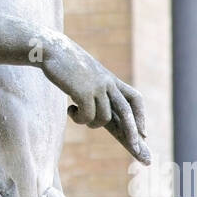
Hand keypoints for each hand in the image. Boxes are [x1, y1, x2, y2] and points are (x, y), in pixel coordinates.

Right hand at [43, 39, 149, 164]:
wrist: (52, 49)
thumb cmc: (66, 64)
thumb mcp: (87, 75)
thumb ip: (97, 89)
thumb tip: (101, 112)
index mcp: (111, 79)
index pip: (134, 98)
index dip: (140, 116)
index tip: (144, 134)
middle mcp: (108, 83)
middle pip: (126, 111)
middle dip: (132, 132)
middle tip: (137, 148)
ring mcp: (96, 87)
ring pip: (103, 118)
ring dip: (90, 123)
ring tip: (77, 114)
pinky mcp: (83, 91)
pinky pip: (87, 116)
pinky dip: (78, 119)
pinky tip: (70, 110)